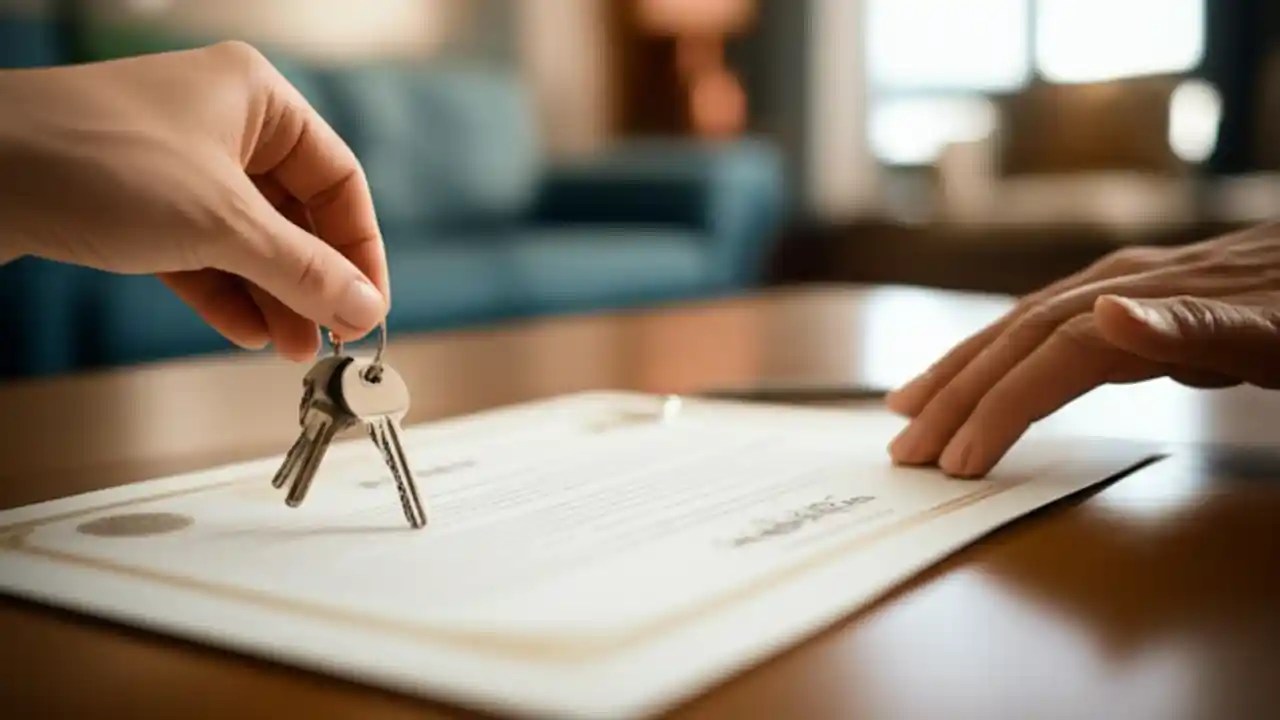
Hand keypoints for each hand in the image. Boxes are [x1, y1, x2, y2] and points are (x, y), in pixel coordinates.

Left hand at [0, 42, 387, 359]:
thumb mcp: (222, 224)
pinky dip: (226, 293)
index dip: (360, 249)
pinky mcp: (137, 203)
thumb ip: (303, 271)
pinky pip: (202, 253)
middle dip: (311, 281)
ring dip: (273, 296)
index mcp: (256, 98)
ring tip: (291, 349)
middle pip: (295, 213)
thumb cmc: (93, 159)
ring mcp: (177, 164)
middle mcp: (222, 123)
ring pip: (248, 239)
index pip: (338, 178)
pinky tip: (245, 331)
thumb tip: (365, 308)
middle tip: (329, 335)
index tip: (368, 306)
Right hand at [886, 222, 1279, 477]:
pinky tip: (985, 367)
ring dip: (960, 368)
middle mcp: (1123, 284)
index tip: (958, 463)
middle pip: (1018, 338)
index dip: (1000, 407)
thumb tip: (1106, 313)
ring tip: (906, 405)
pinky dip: (1000, 351)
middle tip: (902, 450)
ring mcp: (1125, 284)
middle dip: (954, 394)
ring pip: (1020, 325)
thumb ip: (1197, 326)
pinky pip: (1043, 323)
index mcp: (1151, 299)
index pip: (1052, 356)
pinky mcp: (1134, 291)